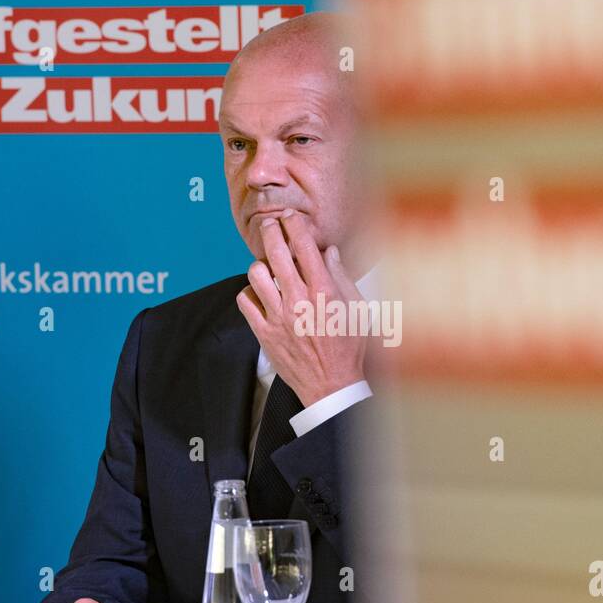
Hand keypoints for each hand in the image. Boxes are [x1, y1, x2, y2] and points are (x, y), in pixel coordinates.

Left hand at [237, 209, 367, 406]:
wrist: (332, 386)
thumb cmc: (349, 348)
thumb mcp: (358, 309)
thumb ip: (342, 277)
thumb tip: (329, 252)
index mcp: (324, 292)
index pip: (304, 246)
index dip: (294, 224)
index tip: (290, 217)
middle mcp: (299, 301)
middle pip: (275, 252)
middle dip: (271, 231)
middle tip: (270, 225)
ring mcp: (278, 317)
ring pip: (256, 274)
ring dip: (261, 265)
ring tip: (267, 266)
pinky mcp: (264, 333)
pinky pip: (245, 302)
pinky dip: (250, 293)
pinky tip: (260, 294)